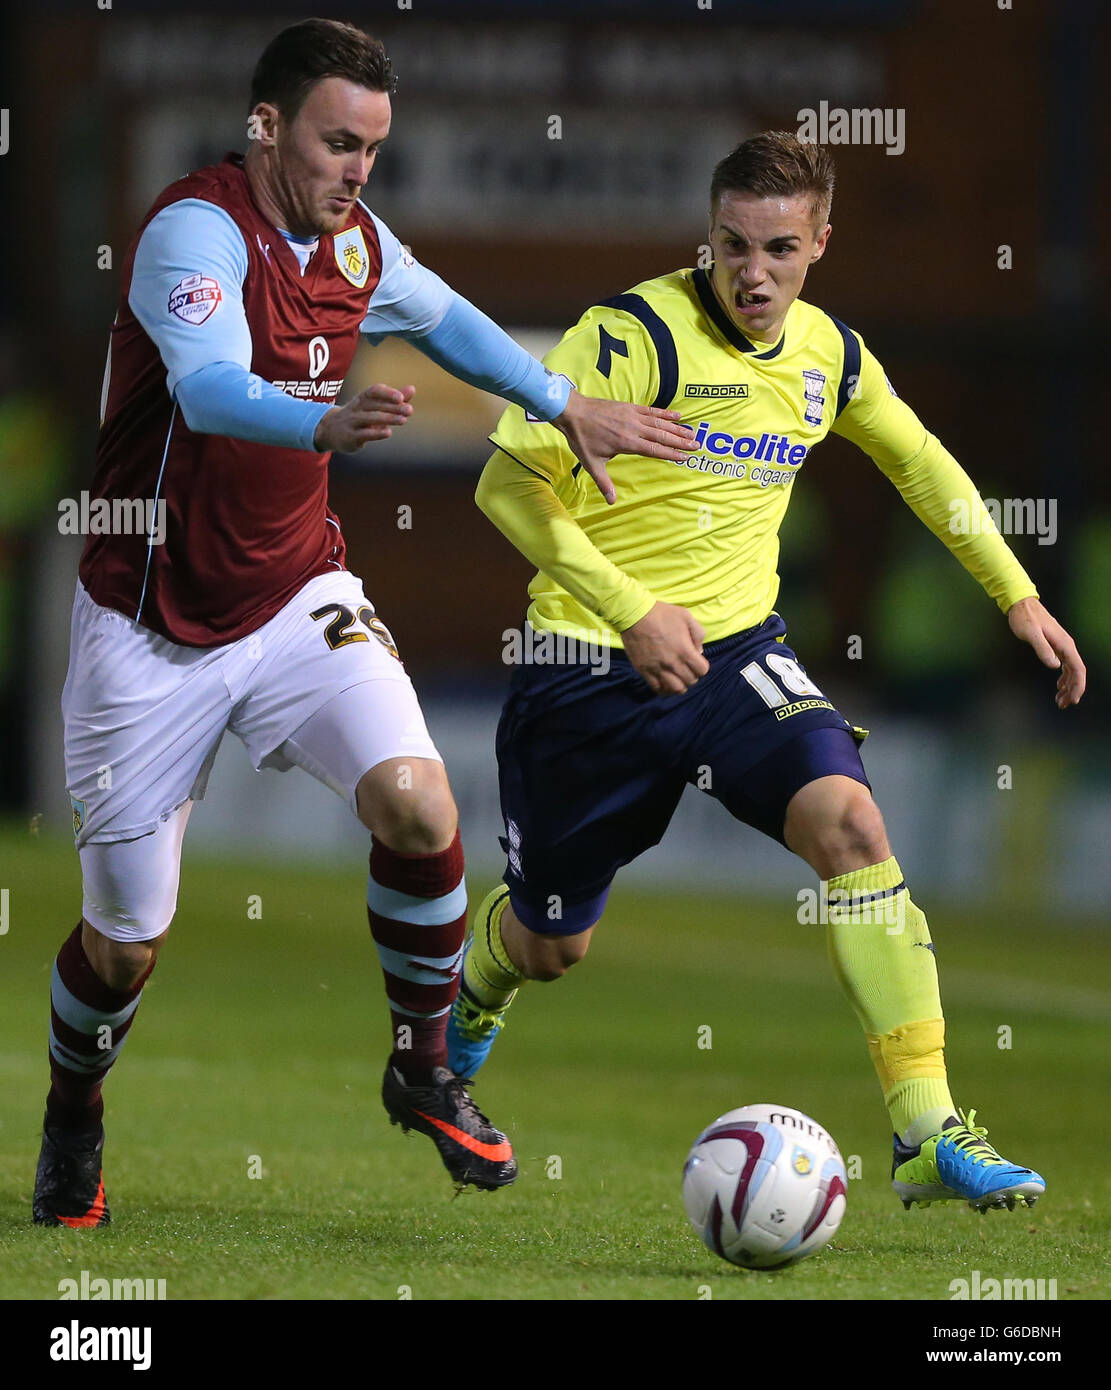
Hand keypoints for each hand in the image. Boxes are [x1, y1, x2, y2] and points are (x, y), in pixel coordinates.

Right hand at [313, 383, 414, 452]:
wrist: (331, 431)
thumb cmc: (359, 416)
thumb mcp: (374, 407)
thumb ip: (394, 399)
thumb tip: (412, 389)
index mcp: (363, 398)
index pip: (374, 391)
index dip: (387, 393)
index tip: (401, 397)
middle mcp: (356, 408)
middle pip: (375, 405)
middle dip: (393, 407)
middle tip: (410, 410)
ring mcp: (352, 422)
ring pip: (370, 418)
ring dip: (388, 418)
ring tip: (403, 420)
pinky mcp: (350, 437)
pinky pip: (363, 434)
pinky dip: (376, 433)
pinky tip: (388, 432)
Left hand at [550, 389, 693, 503]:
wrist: (573, 412)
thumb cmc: (582, 439)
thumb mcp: (591, 464)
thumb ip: (604, 482)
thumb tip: (612, 502)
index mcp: (627, 443)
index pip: (655, 450)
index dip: (671, 453)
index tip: (686, 457)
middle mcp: (634, 428)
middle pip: (662, 435)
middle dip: (680, 441)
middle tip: (697, 445)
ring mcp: (633, 416)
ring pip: (660, 422)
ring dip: (677, 428)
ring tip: (692, 433)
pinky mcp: (630, 407)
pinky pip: (651, 410)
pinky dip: (665, 413)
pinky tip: (677, 415)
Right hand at [621, 600, 708, 694]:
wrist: (634, 615)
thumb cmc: (661, 613)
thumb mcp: (686, 616)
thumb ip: (698, 634)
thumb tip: (699, 651)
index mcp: (685, 650)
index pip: (702, 671)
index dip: (702, 667)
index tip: (696, 661)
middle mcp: (672, 663)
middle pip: (690, 681)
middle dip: (692, 675)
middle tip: (687, 668)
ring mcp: (657, 669)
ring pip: (676, 689)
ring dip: (680, 685)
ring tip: (677, 677)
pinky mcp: (644, 670)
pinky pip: (657, 688)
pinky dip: (665, 689)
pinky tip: (665, 682)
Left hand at [1006, 596, 1085, 707]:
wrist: (1021, 604)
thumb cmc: (1024, 618)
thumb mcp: (1031, 634)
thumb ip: (1043, 649)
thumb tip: (1054, 665)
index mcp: (1064, 645)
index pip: (1077, 669)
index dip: (1078, 686)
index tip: (1073, 700)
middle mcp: (1067, 646)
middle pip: (1076, 672)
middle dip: (1072, 690)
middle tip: (1063, 705)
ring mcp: (1062, 646)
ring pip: (1071, 670)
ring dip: (1068, 686)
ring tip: (1059, 700)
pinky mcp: (1055, 645)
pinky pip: (1065, 665)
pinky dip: (1063, 677)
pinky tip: (1058, 685)